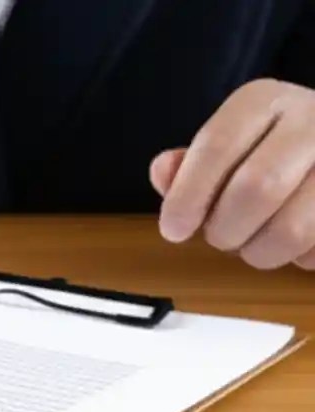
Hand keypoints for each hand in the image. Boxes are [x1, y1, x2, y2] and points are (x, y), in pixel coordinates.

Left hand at [150, 78, 314, 269]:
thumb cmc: (269, 154)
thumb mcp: (228, 148)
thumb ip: (190, 166)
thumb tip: (165, 172)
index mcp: (265, 100)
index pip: (217, 146)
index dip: (188, 197)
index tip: (174, 229)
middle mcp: (313, 117)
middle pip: (257, 189)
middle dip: (225, 229)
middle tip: (220, 237)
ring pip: (293, 228)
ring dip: (261, 252)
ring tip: (257, 244)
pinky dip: (300, 259)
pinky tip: (296, 244)